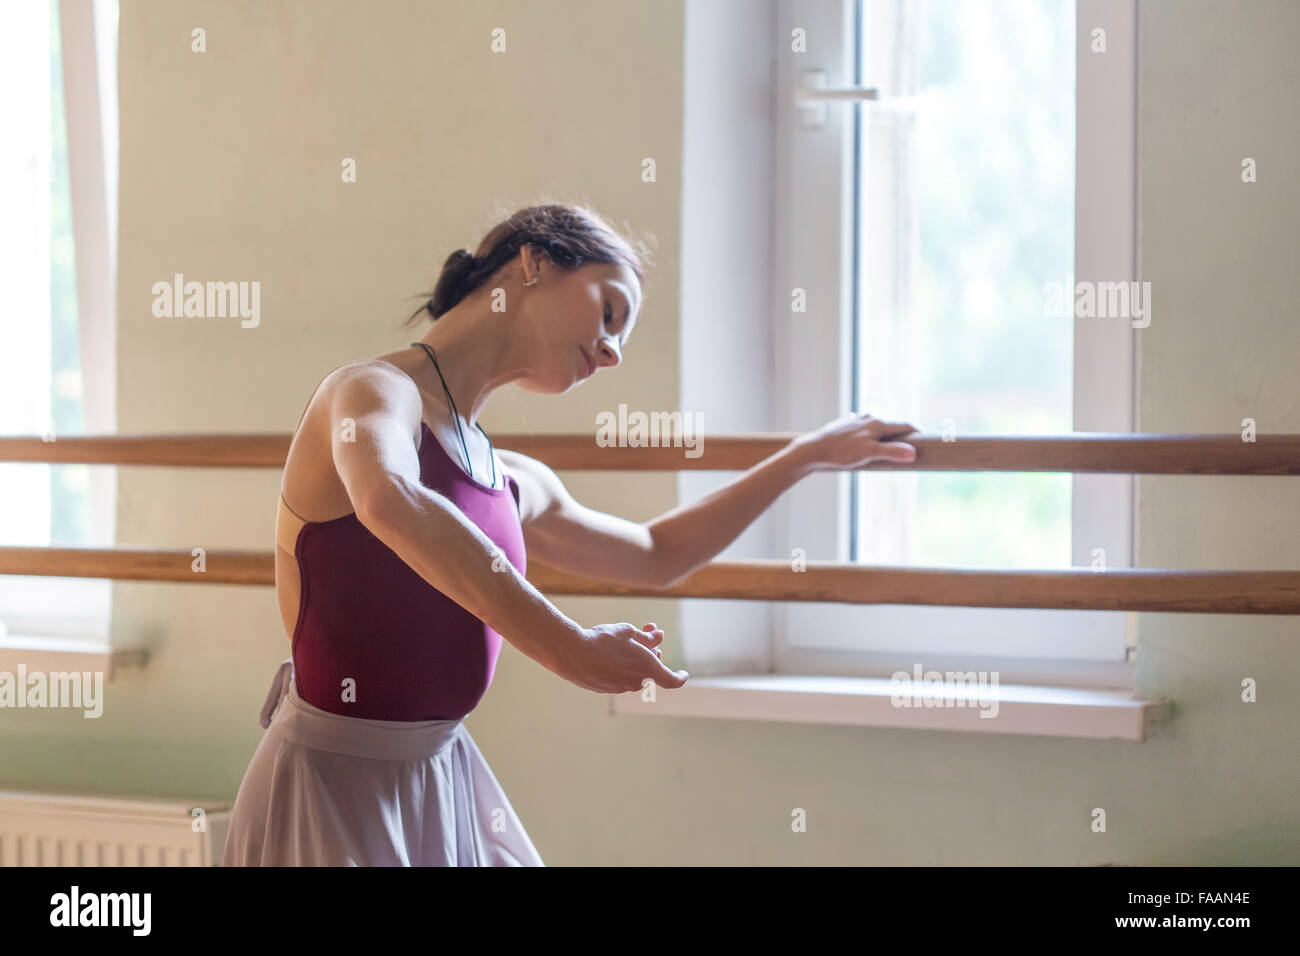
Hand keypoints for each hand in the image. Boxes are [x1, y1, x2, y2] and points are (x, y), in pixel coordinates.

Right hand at [565, 622, 688, 693]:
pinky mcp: (605, 688)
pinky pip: (619, 678)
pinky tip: (608, 651)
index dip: (680, 677)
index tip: (683, 673)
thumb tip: (659, 637)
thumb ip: (647, 637)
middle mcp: (636, 683)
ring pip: (634, 674)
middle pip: (651, 671)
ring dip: (636, 660)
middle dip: (652, 654)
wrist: (571, 653)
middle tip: (648, 634)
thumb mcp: (628, 632)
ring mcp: (620, 688)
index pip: (672, 680)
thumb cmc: (602, 640)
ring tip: (626, 640)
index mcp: (647, 669)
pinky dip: (621, 666)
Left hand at [794, 411, 917, 470]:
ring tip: (887, 445)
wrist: (813, 450)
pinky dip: (868, 433)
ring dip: (884, 433)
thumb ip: (891, 452)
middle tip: (909, 447)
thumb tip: (913, 453)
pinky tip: (864, 439)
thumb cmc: (840, 453)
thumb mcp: (869, 454)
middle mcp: (868, 418)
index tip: (927, 441)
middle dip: (901, 435)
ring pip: (876, 425)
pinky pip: (862, 427)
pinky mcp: (845, 426)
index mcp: (877, 423)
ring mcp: (856, 421)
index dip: (917, 433)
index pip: (904, 425)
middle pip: (891, 425)